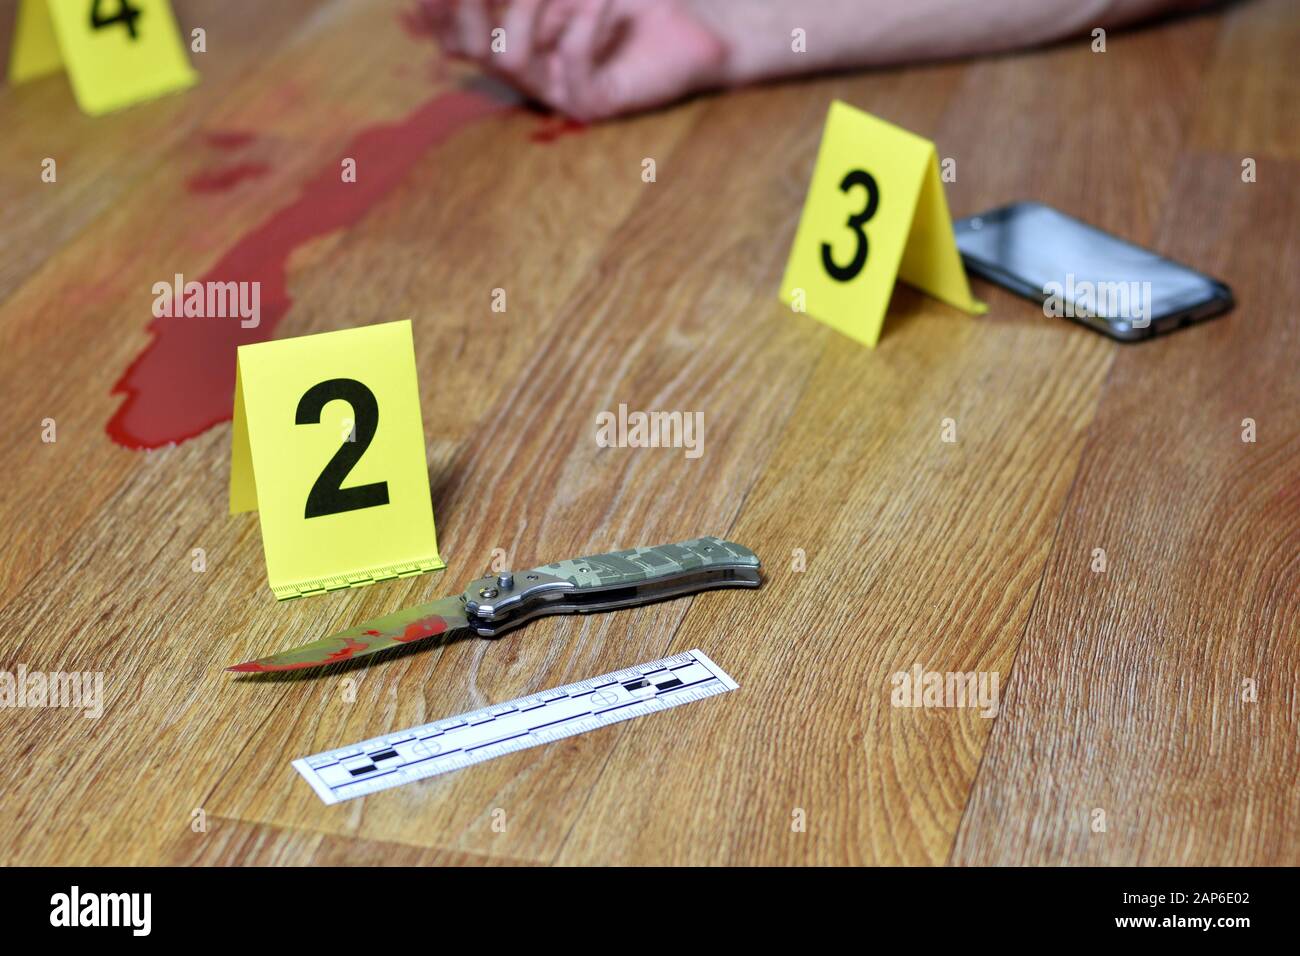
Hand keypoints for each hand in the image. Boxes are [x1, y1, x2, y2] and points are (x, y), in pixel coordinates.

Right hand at [420, 0, 727, 120]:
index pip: (457, 31)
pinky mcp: (594, 105)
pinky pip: (568, 60)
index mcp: (518, 38)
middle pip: (471, 46)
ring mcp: (559, 92)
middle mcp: (531, 72)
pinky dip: (581, 19)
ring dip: (529, 4)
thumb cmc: (635, 0)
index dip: (441, 5)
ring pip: (508, 57)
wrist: (698, 24)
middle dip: (469, 3)